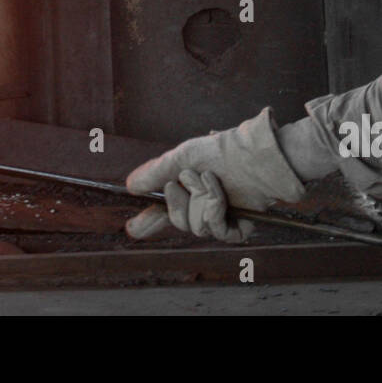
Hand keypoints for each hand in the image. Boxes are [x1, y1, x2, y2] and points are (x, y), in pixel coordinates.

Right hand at [124, 108, 306, 242]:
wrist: (252, 155)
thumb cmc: (219, 152)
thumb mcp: (181, 158)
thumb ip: (154, 173)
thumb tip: (129, 186)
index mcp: (186, 193)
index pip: (162, 215)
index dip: (147, 223)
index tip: (132, 229)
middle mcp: (201, 208)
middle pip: (178, 223)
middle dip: (181, 201)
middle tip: (189, 178)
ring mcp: (220, 219)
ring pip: (197, 227)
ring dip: (202, 199)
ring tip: (211, 178)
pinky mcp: (237, 229)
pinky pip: (216, 230)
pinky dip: (215, 209)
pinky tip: (220, 194)